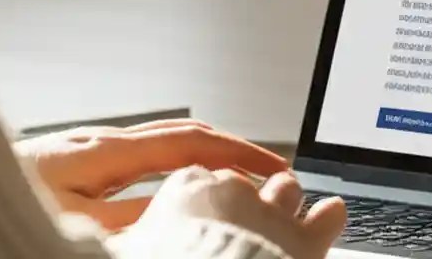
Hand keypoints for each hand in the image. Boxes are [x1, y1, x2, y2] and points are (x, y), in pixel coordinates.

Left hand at [15, 119, 287, 231]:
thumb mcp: (71, 224)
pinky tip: (174, 197)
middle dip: (231, 153)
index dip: (238, 152)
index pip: (188, 140)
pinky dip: (171, 175)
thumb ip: (131, 217)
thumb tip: (186, 208)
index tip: (275, 168)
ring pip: (159, 150)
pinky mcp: (67, 167)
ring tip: (235, 186)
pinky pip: (134, 165)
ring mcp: (81, 151)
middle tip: (271, 177)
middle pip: (181, 137)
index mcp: (101, 149)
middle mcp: (95, 142)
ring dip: (203, 163)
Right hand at [135, 166, 346, 258]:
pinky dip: (330, 215)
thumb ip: (131, 244)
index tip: (197, 219)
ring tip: (284, 217)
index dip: (199, 202)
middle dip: (242, 201)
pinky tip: (330, 216)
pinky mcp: (307, 237)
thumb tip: (100, 246)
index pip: (196, 181)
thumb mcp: (130, 253)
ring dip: (286, 201)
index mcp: (185, 189)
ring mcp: (272, 210)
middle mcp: (231, 189)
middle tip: (238, 226)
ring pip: (287, 189)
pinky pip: (330, 214)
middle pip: (243, 182)